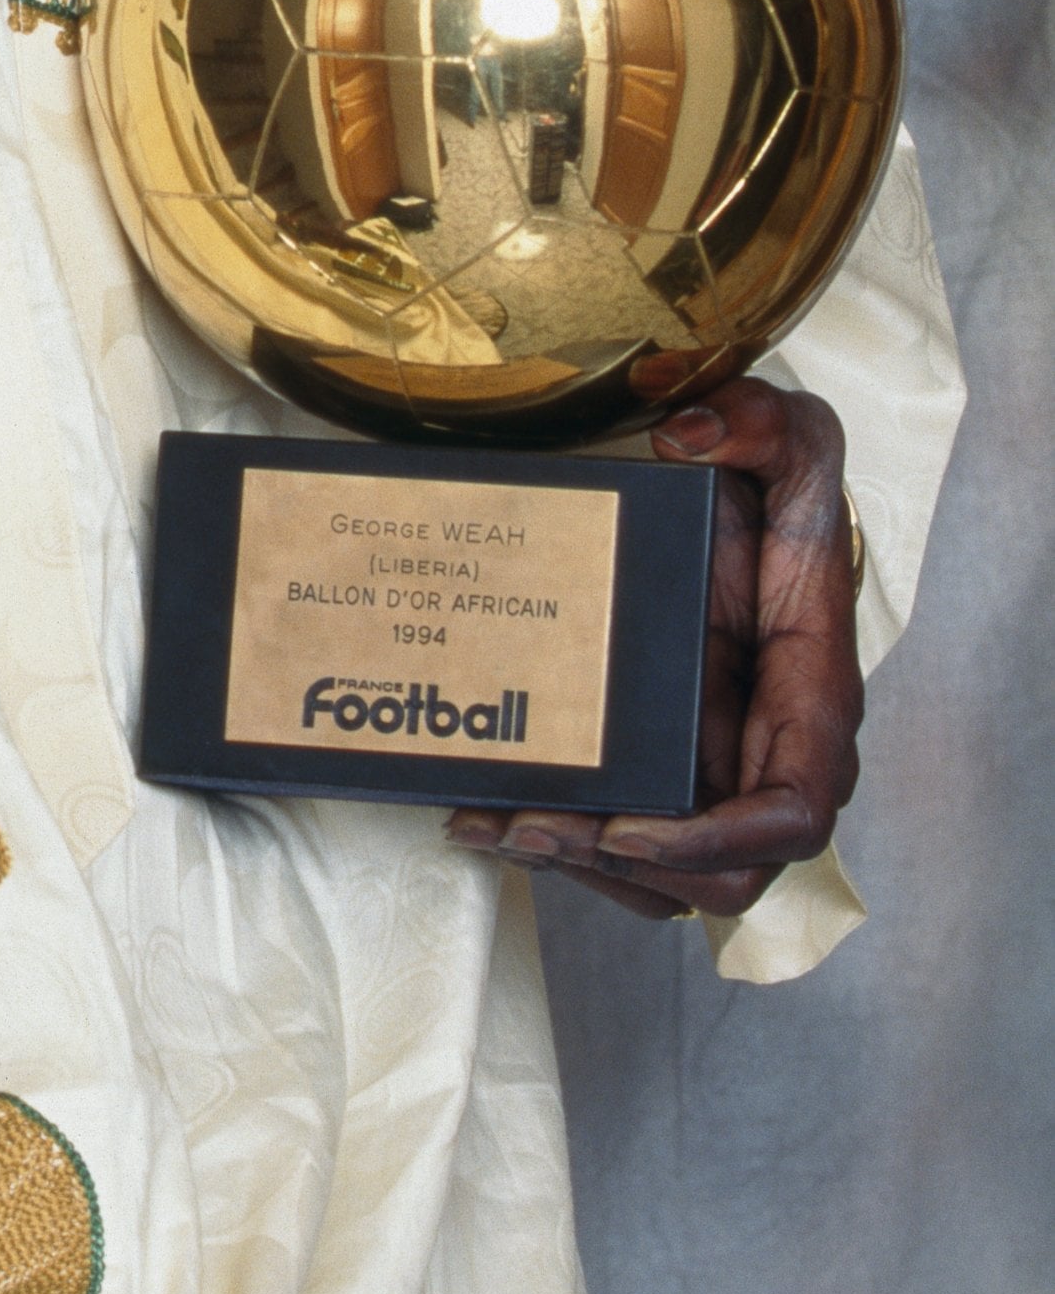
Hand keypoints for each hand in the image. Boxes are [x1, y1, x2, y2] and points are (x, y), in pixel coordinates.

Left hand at [445, 377, 860, 923]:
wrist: (732, 506)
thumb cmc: (769, 490)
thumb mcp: (785, 438)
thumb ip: (763, 422)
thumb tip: (691, 434)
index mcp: (810, 701)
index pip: (793, 814)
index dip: (719, 841)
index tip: (631, 831)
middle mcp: (766, 754)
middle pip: (716, 869)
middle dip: (622, 865)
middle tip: (528, 827)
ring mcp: (714, 772)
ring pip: (659, 872)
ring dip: (574, 864)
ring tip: (488, 826)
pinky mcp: (663, 770)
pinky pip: (620, 840)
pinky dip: (557, 842)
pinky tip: (483, 813)